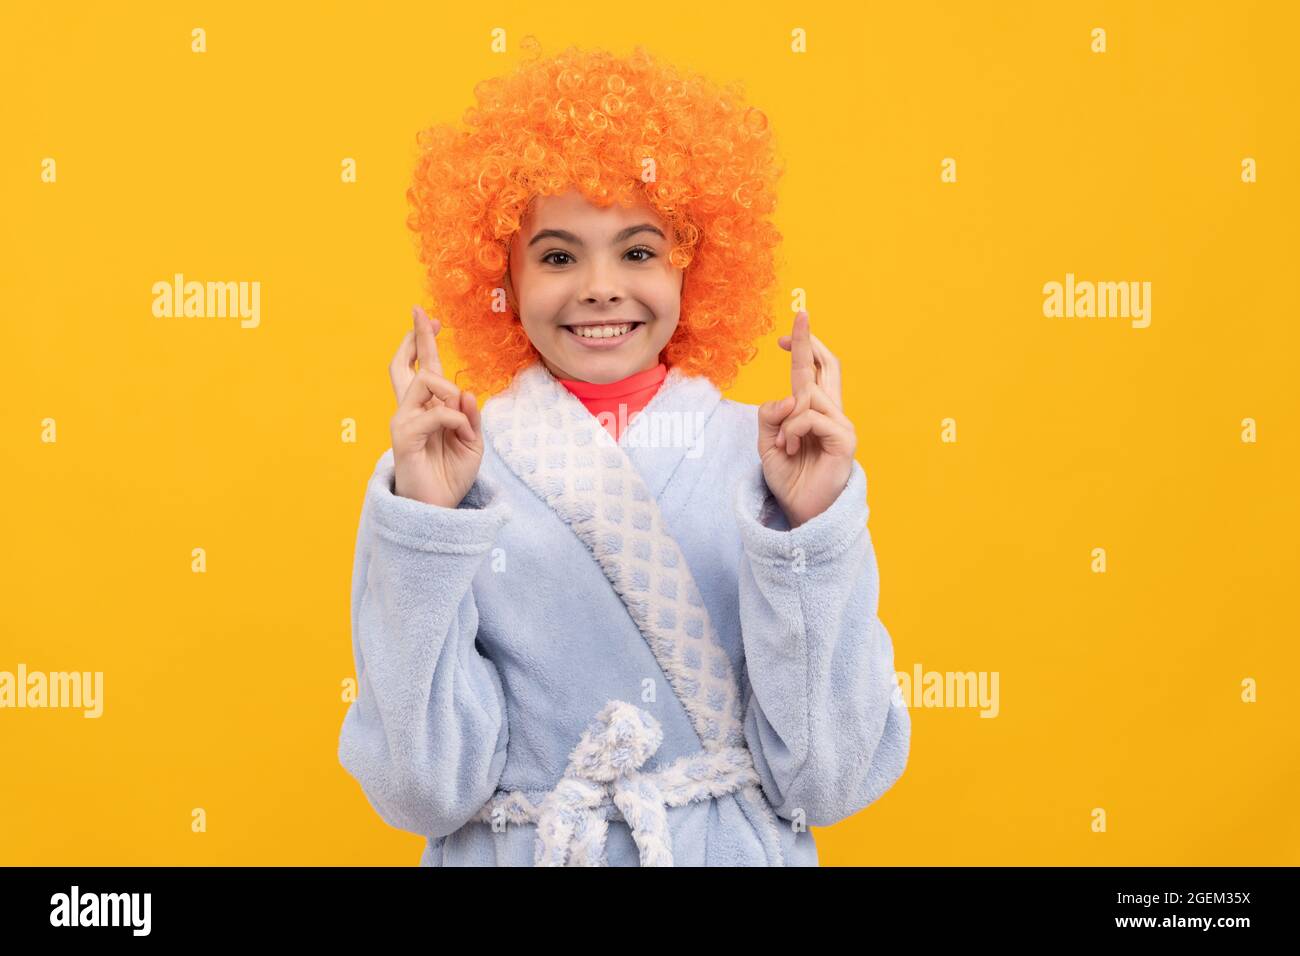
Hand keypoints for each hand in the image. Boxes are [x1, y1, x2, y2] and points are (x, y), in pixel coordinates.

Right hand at [389, 305, 483, 507]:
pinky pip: (434, 413)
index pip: (421, 369)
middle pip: (404, 365)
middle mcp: (410, 410)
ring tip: (462, 419)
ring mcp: (404, 421)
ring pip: (424, 382)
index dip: (423, 343)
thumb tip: (463, 391)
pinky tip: (460, 433)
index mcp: (427, 409)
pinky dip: (454, 419)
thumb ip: (470, 416)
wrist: (439, 508)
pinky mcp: (403, 436)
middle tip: (421, 314)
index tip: (432, 319)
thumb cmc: (452, 475)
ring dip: (450, 392)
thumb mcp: (472, 442)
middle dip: (415, 337)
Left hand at [757, 311, 856, 527]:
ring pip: (806, 396)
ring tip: (785, 445)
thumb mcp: (767, 442)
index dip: (802, 348)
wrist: (802, 511)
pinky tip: (793, 448)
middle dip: (810, 341)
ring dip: (786, 421)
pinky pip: (810, 417)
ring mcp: (841, 424)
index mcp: (813, 411)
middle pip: (827, 366)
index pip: (812, 371)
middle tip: (800, 315)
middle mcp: (831, 412)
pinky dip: (793, 431)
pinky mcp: (845, 438)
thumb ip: (771, 415)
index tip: (782, 335)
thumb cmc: (788, 477)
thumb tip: (789, 397)